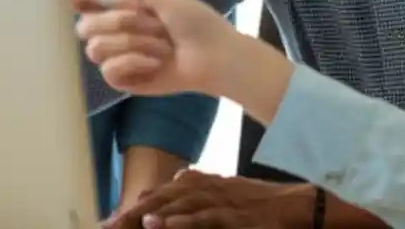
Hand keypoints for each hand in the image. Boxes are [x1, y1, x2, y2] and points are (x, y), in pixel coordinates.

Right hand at [71, 0, 240, 97]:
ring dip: (132, 43)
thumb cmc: (195, 22)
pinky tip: (154, 62)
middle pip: (85, 27)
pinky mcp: (126, 80)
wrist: (214, 55)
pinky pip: (109, 71)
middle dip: (118, 21)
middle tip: (151, 22)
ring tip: (161, 45)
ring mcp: (120, 57)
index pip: (87, 3)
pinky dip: (133, 62)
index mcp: (124, 8)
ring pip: (96, 48)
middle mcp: (117, 32)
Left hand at [105, 170, 310, 228]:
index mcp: (202, 183)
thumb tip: (174, 180)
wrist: (297, 205)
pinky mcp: (235, 216)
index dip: (133, 207)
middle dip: (132, 213)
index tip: (109, 220)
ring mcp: (221, 201)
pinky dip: (184, 221)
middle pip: (163, 197)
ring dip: (151, 214)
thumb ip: (198, 186)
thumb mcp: (226, 191)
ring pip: (179, 206)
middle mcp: (207, 188)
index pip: (161, 193)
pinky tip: (164, 225)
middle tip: (107, 225)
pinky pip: (206, 218)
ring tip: (126, 222)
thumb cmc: (260, 202)